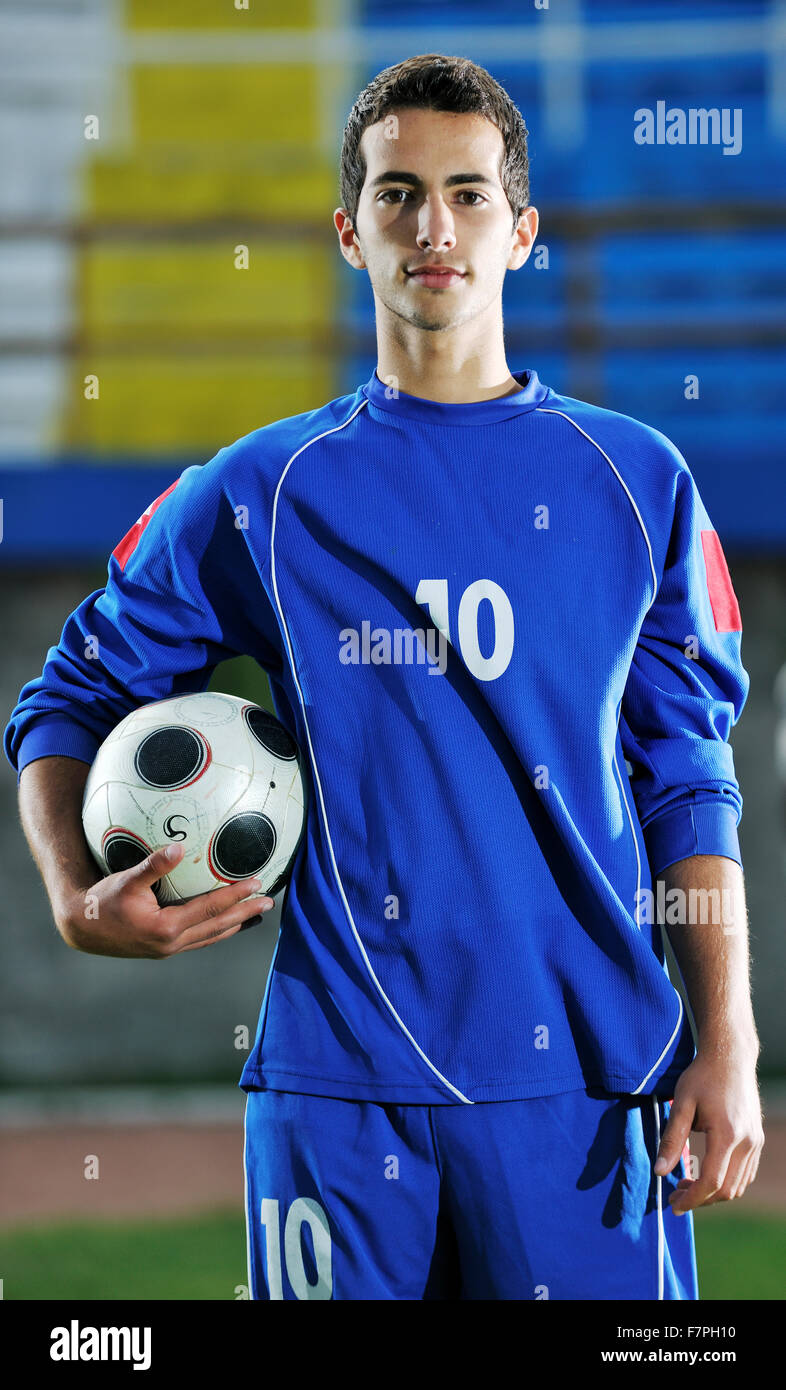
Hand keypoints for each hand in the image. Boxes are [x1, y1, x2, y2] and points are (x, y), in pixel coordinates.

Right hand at [56, 842, 275, 958]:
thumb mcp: (126, 881)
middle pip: (218, 926)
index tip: (257, 883)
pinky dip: (216, 931)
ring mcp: (168, 949)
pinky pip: (198, 940)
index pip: (210, 908)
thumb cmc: (103, 902)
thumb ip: (153, 866)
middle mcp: (171, 943)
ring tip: (255, 915)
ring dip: (234, 925)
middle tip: (269, 902)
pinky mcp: (164, 949)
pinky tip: (225, 924)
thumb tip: (177, 848)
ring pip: (210, 936)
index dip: (235, 895)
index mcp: (166, 928)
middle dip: (245, 914)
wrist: (82, 929)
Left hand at [653, 1051, 763, 1214]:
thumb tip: (659, 1172)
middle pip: (727, 1190)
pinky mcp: (757, 1140)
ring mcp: (755, 1142)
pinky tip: (706, 1175)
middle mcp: (747, 1143)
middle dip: (700, 1200)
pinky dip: (726, 1182)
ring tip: (687, 1186)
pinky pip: (745, 1173)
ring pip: (738, 1185)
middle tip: (675, 1196)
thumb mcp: (681, 1104)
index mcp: (728, 1135)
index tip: (673, 1205)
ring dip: (713, 1194)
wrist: (730, 1057)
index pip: (712, 1183)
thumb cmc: (702, 1077)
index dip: (692, 1199)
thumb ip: (671, 1139)